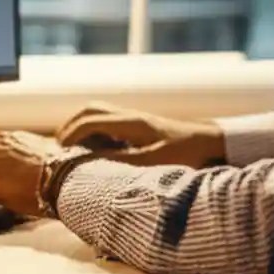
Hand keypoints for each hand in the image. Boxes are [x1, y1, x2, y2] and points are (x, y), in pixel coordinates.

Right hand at [56, 102, 226, 167]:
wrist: (212, 143)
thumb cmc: (188, 154)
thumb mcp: (155, 163)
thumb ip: (123, 162)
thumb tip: (92, 163)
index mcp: (132, 123)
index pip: (90, 121)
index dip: (71, 136)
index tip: (62, 155)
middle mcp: (130, 116)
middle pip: (89, 109)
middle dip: (70, 126)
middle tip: (61, 149)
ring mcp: (135, 119)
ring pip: (98, 113)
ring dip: (81, 127)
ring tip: (73, 150)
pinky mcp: (139, 126)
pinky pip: (108, 122)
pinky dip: (94, 132)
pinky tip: (97, 151)